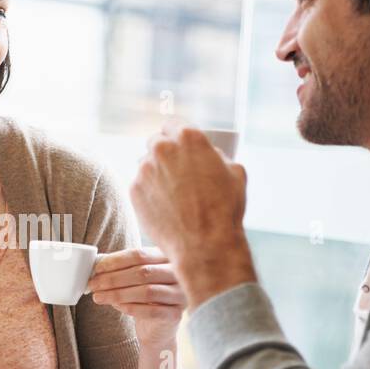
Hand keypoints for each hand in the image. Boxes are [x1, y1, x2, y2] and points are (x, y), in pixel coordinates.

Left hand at [87, 247, 185, 348]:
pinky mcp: (176, 314)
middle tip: (93, 284)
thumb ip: (120, 270)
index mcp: (166, 258)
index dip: (116, 261)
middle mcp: (178, 274)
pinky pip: (152, 310)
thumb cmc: (144, 298)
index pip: (140, 255)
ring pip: (146, 291)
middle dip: (113, 279)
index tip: (97, 268)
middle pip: (143, 272)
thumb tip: (97, 267)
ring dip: (118, 294)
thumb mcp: (134, 279)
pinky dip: (131, 307)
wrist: (157, 327)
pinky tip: (116, 306)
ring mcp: (180, 294)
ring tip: (98, 297)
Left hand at [131, 123, 254, 308]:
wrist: (204, 244)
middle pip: (156, 142)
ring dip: (155, 173)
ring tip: (173, 195)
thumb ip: (216, 155)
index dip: (176, 135)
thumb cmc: (224, 209)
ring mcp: (145, 169)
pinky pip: (139, 185)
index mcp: (189, 138)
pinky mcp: (134, 190)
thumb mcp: (235, 173)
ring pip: (146, 164)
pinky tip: (164, 207)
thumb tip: (208, 154)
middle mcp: (162, 149)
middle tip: (176, 171)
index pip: (173, 124)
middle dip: (164, 153)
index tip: (178, 145)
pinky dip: (148, 192)